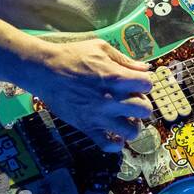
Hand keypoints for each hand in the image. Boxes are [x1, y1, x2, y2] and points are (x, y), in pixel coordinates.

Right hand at [20, 38, 154, 148]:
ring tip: (126, 119)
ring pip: (132, 131)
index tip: (136, 82)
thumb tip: (145, 68)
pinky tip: (114, 134)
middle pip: (145, 109)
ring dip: (133, 125)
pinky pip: (109, 145)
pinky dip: (115, 143)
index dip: (144, 82)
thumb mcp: (101, 48)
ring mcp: (100, 116)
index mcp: (117, 77)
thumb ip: (125, 59)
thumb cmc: (73, 56)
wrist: (45, 71)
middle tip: (132, 101)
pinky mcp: (87, 127)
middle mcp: (112, 99)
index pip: (148, 84)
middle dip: (142, 104)